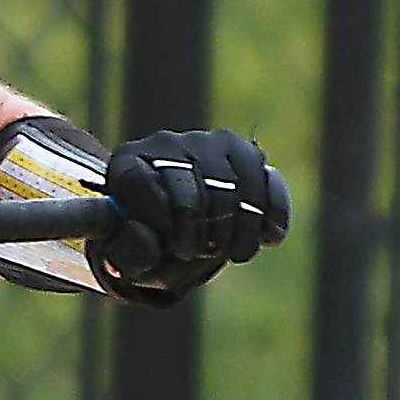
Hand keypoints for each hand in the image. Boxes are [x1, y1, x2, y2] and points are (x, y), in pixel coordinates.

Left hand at [89, 129, 287, 305]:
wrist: (175, 228)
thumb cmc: (146, 243)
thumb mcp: (126, 256)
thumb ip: (128, 255)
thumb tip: (151, 245)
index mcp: (128, 164)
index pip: (142, 185)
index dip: (162, 223)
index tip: (175, 249)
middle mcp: (167, 144)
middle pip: (195, 188)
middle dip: (204, 232)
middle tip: (203, 253)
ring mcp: (209, 143)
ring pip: (237, 184)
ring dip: (241, 229)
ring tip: (233, 253)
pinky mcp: (245, 154)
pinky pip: (270, 180)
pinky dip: (273, 214)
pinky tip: (267, 238)